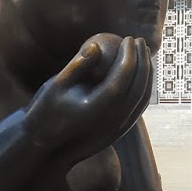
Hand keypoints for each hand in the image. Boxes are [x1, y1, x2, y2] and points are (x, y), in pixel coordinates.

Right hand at [27, 33, 151, 160]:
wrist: (45, 151)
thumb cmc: (45, 115)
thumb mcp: (55, 87)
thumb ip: (77, 67)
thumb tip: (96, 45)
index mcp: (98, 107)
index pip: (123, 77)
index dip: (129, 55)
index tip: (129, 39)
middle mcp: (112, 120)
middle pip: (138, 87)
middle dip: (142, 61)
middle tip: (139, 42)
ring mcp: (117, 129)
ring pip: (142, 100)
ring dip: (146, 75)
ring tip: (142, 56)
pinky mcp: (117, 134)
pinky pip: (137, 109)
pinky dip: (142, 90)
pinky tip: (137, 78)